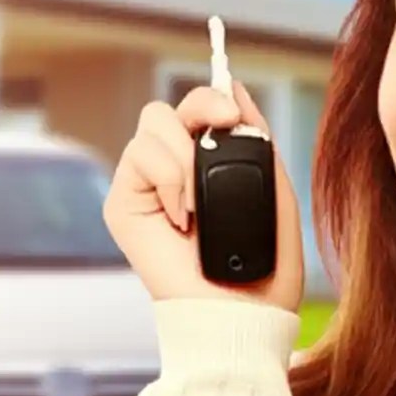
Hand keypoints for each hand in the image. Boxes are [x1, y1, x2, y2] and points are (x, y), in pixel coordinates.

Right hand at [102, 81, 304, 312]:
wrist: (243, 310)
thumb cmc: (262, 263)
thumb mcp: (272, 188)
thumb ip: (254, 136)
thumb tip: (234, 84)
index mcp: (205, 167)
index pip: (197, 111)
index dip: (213, 99)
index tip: (234, 114)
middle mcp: (170, 172)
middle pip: (167, 109)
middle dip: (199, 109)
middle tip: (222, 130)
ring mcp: (145, 188)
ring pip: (152, 124)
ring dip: (187, 158)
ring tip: (202, 203)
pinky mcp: (123, 205)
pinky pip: (140, 156)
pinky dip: (170, 178)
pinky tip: (183, 217)